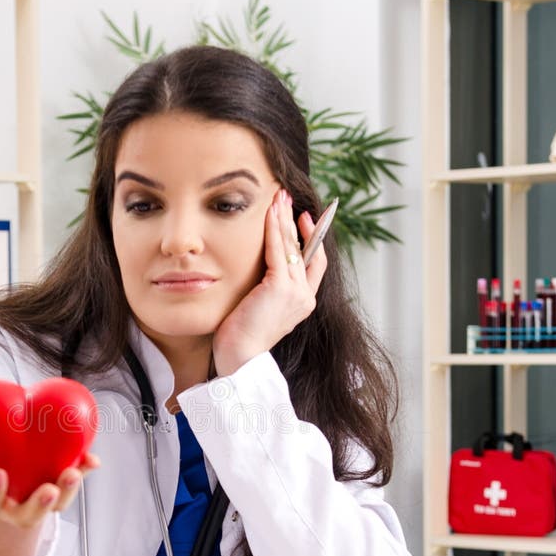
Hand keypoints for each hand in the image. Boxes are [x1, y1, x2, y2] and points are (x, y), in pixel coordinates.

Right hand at [0, 431, 99, 530]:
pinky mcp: (60, 488)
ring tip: (74, 472)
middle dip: (39, 505)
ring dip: (67, 490)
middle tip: (48, 489)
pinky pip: (72, 483)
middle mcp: (14, 510)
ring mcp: (38, 502)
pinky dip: (83, 470)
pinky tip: (91, 460)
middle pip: (28, 517)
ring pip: (55, 506)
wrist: (1, 469)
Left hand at [212, 187, 327, 375]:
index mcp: (302, 304)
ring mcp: (296, 292)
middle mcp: (305, 297)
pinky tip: (268, 213)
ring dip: (284, 218)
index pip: (316, 264)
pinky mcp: (280, 287)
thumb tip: (258, 271)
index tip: (302, 218)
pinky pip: (278, 249)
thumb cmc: (241, 338)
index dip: (312, 239)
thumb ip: (265, 291)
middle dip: (296, 220)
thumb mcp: (259, 310)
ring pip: (293, 246)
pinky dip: (274, 229)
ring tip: (277, 197)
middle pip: (306, 249)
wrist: (240, 358)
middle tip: (286, 197)